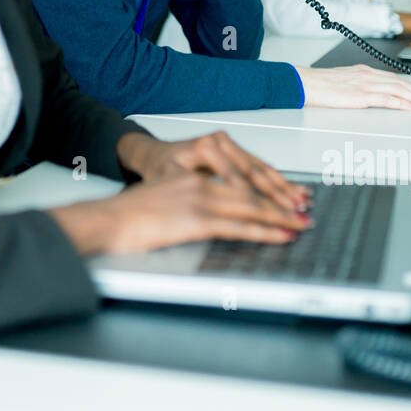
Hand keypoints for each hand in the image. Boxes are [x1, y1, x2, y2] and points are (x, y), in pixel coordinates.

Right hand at [48, 171, 312, 256]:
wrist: (108, 220)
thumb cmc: (130, 215)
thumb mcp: (166, 199)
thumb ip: (190, 202)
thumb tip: (214, 217)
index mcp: (193, 175)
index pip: (240, 178)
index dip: (267, 187)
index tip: (286, 196)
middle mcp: (200, 182)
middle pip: (251, 189)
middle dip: (281, 201)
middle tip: (303, 210)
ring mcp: (198, 200)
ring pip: (250, 205)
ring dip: (280, 216)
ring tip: (300, 224)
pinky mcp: (195, 220)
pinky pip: (238, 225)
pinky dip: (264, 231)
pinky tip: (279, 235)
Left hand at [116, 128, 308, 212]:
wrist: (151, 155)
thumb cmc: (159, 169)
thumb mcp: (172, 184)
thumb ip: (198, 195)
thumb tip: (224, 214)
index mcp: (206, 146)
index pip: (236, 178)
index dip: (255, 199)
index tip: (270, 216)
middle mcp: (220, 141)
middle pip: (254, 172)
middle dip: (278, 195)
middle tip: (297, 212)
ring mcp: (228, 143)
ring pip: (260, 169)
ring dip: (283, 187)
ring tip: (302, 201)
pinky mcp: (234, 149)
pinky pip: (259, 166)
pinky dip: (277, 180)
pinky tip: (293, 189)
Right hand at [296, 64, 410, 109]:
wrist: (304, 83)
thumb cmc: (317, 85)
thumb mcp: (342, 82)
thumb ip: (357, 87)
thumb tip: (367, 96)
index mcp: (363, 72)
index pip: (394, 78)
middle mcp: (367, 75)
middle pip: (401, 82)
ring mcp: (365, 84)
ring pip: (399, 89)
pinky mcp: (361, 95)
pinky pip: (387, 98)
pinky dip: (401, 102)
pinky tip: (410, 107)